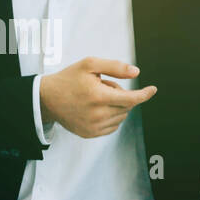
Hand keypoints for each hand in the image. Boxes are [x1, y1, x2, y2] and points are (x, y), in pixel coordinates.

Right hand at [39, 57, 156, 138]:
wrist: (47, 99)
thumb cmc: (69, 79)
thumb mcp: (89, 65)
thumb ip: (115, 67)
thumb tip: (137, 73)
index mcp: (98, 96)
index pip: (130, 99)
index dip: (144, 94)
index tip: (153, 89)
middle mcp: (97, 114)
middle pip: (126, 107)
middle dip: (121, 95)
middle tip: (103, 86)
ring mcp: (93, 127)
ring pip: (121, 116)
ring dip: (116, 106)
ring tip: (97, 97)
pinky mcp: (90, 134)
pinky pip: (112, 126)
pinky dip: (111, 116)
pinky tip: (96, 108)